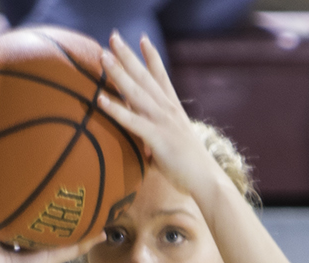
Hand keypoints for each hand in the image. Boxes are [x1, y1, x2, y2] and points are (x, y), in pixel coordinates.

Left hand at [95, 33, 223, 201]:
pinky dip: (116, 109)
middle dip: (128, 55)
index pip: (161, 77)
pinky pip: (132, 121)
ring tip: (102, 57)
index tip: (143, 39)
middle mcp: (168, 110)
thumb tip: (146, 147)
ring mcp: (163, 122)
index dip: (152, 57)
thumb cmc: (189, 168)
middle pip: (144, 76)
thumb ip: (156, 140)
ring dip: (118, 73)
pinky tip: (100, 98)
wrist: (207, 180)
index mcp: (174, 110)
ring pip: (136, 92)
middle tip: (113, 36)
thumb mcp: (172, 146)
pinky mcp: (158, 137)